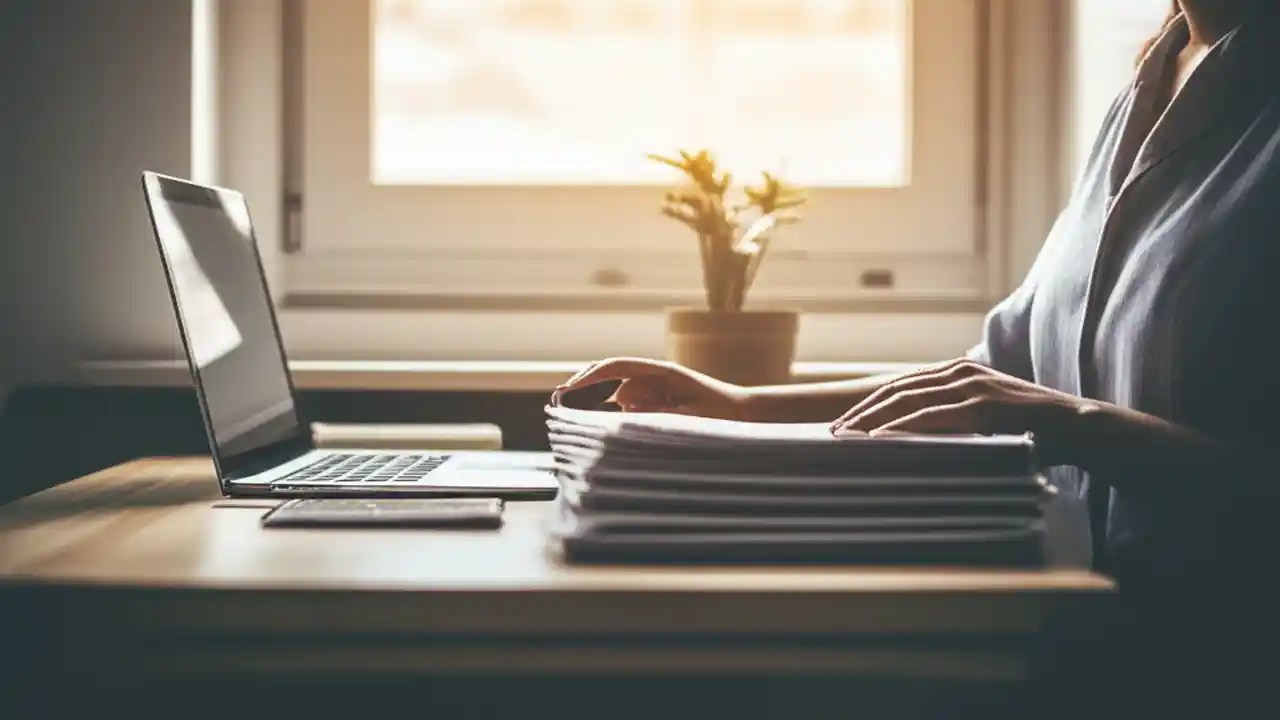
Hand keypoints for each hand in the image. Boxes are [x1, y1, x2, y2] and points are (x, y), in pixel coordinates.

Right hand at [554, 357, 751, 419]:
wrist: (746, 414)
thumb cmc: (722, 413)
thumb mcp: (689, 416)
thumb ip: (656, 413)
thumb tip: (623, 408)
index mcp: (661, 372)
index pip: (617, 366)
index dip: (591, 375)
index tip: (570, 388)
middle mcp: (654, 378)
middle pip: (610, 377)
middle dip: (586, 388)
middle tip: (560, 404)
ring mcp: (654, 390)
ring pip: (618, 397)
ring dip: (605, 409)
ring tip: (582, 425)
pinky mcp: (657, 404)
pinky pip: (631, 410)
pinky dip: (619, 420)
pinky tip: (610, 433)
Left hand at [829, 359, 1085, 460]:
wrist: (1078, 428)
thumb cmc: (1031, 430)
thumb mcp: (984, 419)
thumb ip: (954, 421)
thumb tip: (917, 443)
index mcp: (958, 372)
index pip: (901, 386)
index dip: (869, 404)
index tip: (843, 424)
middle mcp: (960, 373)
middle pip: (895, 390)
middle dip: (860, 412)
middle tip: (832, 433)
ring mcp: (971, 387)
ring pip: (906, 401)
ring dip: (871, 420)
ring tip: (845, 437)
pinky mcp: (982, 407)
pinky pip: (931, 418)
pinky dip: (900, 428)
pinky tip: (878, 439)